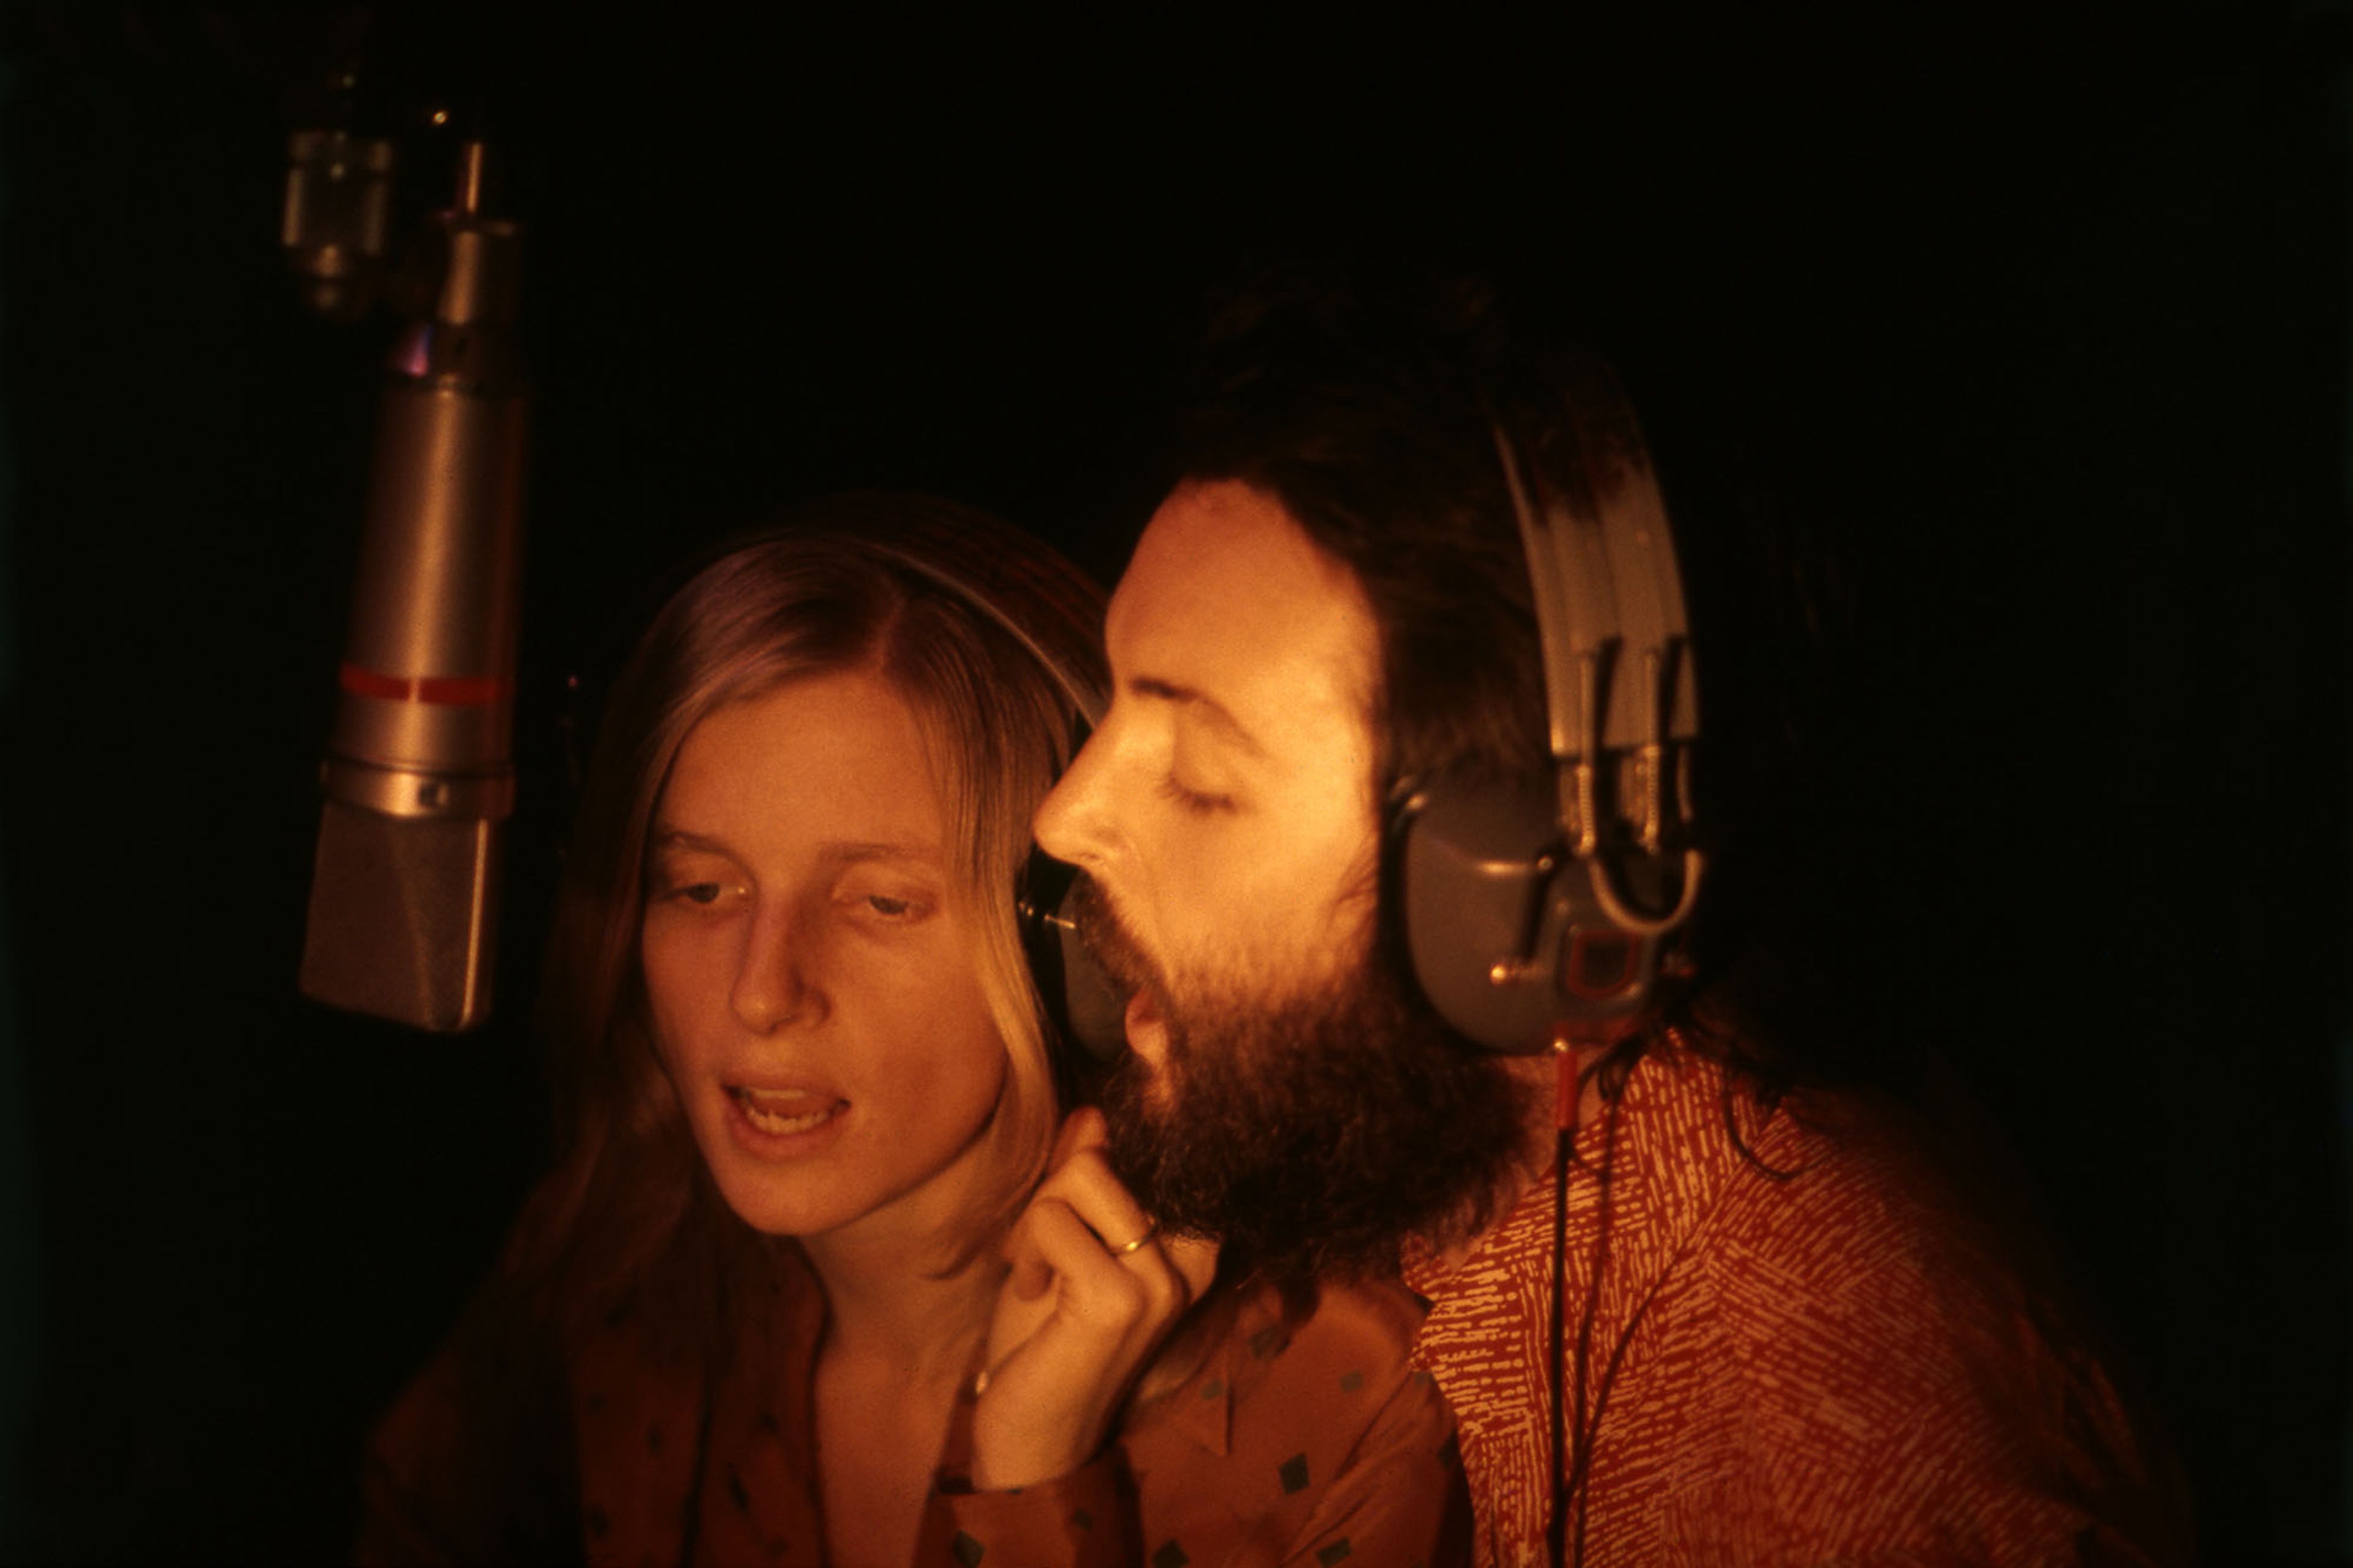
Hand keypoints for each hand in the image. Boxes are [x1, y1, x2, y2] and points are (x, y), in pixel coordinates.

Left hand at [969, 1108, 1219, 1489]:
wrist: (1032, 1430)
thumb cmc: (1047, 1335)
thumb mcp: (1067, 1243)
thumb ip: (1084, 1179)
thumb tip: (1093, 1115)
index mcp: (1195, 1243)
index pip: (1188, 1144)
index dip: (1169, 1081)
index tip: (1155, 1029)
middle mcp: (1194, 1259)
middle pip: (1110, 1154)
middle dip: (1053, 1189)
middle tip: (1037, 1248)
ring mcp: (1161, 1281)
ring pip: (1082, 1176)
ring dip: (1035, 1221)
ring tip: (1036, 1271)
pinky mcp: (1119, 1300)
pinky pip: (1053, 1218)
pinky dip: (1026, 1250)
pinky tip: (1033, 1294)